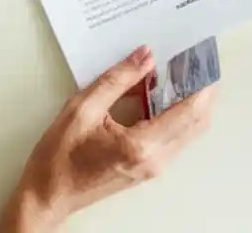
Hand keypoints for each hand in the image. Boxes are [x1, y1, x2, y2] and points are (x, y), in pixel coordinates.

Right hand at [0, 47, 216, 231]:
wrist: (48, 195)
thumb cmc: (58, 157)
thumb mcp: (82, 108)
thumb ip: (117, 80)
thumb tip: (146, 56)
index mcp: (140, 145)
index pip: (189, 111)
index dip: (203, 83)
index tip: (202, 58)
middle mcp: (155, 159)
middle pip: (197, 122)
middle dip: (203, 90)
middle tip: (194, 61)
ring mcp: (154, 167)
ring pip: (190, 131)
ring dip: (191, 102)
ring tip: (179, 73)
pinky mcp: (149, 168)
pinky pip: (175, 138)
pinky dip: (177, 114)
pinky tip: (161, 94)